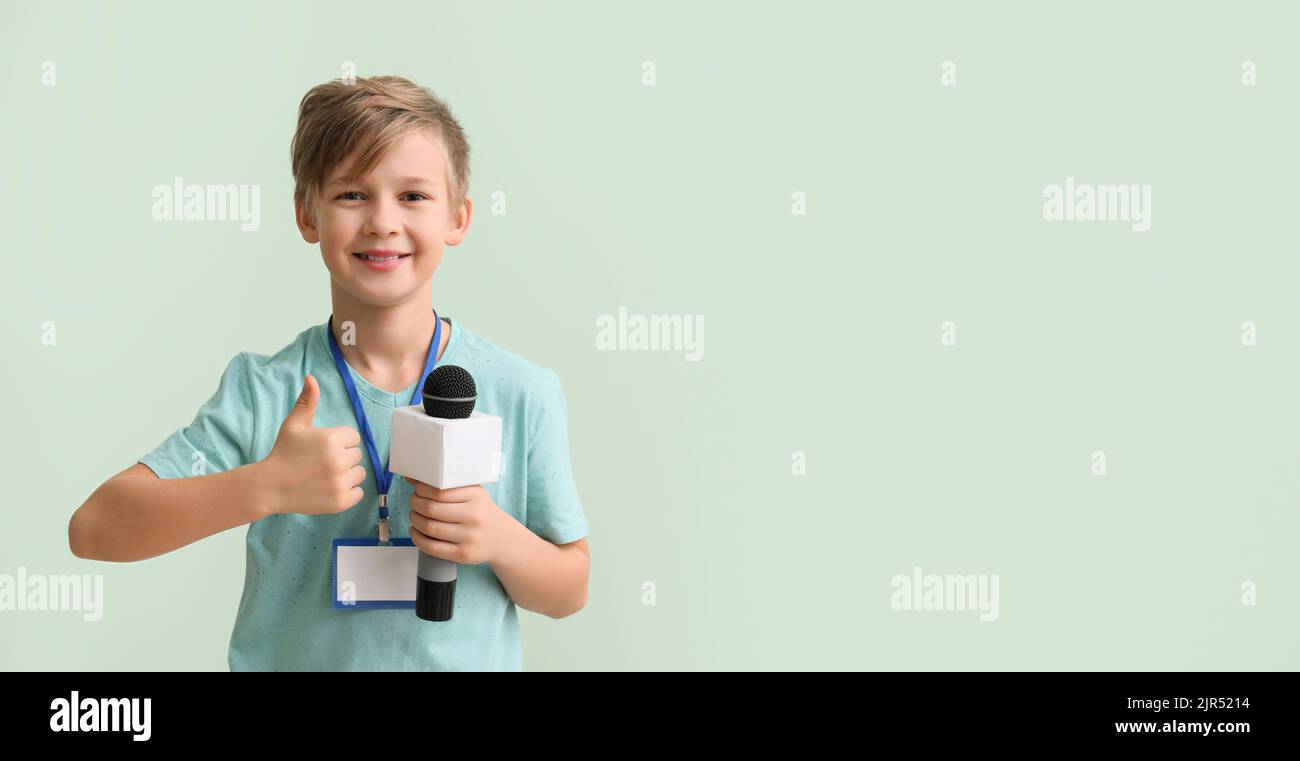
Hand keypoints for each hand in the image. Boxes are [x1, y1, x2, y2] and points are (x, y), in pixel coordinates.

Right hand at [261, 374, 365, 515]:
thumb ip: (307, 401)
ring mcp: (340, 483)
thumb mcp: (294, 424)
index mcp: (332, 439)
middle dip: (342, 457)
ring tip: (324, 475)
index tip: (321, 448)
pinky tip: (329, 488)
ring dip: (346, 475)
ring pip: (359, 473)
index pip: (353, 437)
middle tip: (320, 463)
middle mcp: (339, 460)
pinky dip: (347, 492)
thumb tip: (311, 377)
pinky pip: (358, 493)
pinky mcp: (340, 502)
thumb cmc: (283, 453)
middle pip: (357, 455)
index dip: (338, 441)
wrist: (270, 486)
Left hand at [405, 476, 515, 564]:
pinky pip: (431, 547)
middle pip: (431, 509)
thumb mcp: (472, 493)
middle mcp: (474, 517)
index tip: (418, 489)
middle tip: (414, 501)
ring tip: (415, 515)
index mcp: (476, 496)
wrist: (502, 538)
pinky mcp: (463, 554)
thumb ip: (445, 484)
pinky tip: (416, 531)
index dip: (421, 489)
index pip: (439, 491)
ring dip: (414, 520)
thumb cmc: (481, 512)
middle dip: (415, 504)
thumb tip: (411, 477)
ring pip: (429, 528)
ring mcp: (469, 537)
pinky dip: (417, 538)